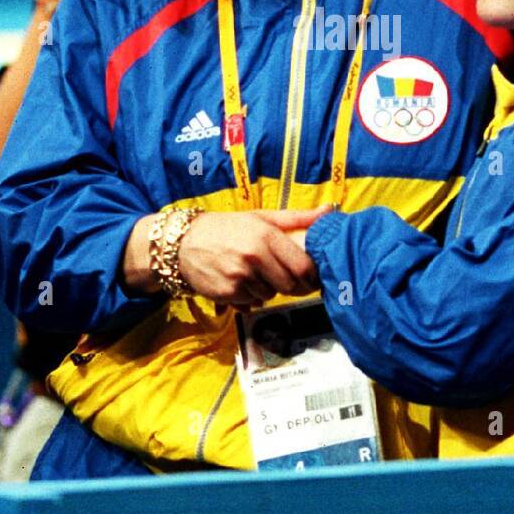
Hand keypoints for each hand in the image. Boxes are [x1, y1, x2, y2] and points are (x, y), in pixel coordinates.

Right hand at [176, 207, 330, 306]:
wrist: (183, 242)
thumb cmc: (228, 227)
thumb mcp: (260, 217)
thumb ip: (297, 218)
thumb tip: (329, 210)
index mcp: (267, 235)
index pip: (303, 267)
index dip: (311, 276)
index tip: (310, 277)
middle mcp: (254, 256)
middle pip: (290, 285)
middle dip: (290, 284)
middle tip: (283, 277)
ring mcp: (240, 276)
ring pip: (270, 295)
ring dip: (267, 289)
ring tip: (255, 275)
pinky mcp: (227, 293)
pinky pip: (251, 303)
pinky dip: (249, 297)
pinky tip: (240, 282)